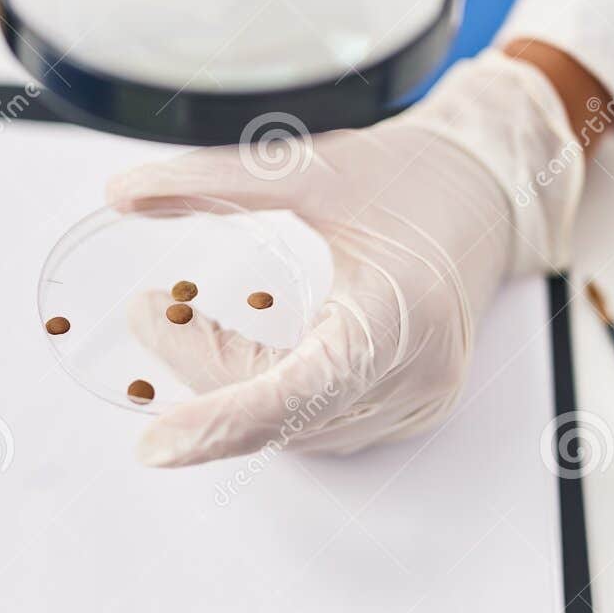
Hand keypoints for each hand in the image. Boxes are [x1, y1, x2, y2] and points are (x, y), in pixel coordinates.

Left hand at [107, 49, 589, 466]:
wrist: (490, 190)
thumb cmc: (412, 177)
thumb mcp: (308, 167)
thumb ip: (211, 180)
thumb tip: (123, 191)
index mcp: (397, 317)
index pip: (293, 397)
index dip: (218, 424)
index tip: (154, 445)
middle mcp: (412, 378)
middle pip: (282, 415)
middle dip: (202, 374)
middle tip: (148, 313)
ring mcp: (414, 402)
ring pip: (296, 430)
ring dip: (230, 392)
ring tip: (188, 326)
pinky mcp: (408, 408)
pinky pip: (321, 424)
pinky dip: (268, 399)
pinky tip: (236, 357)